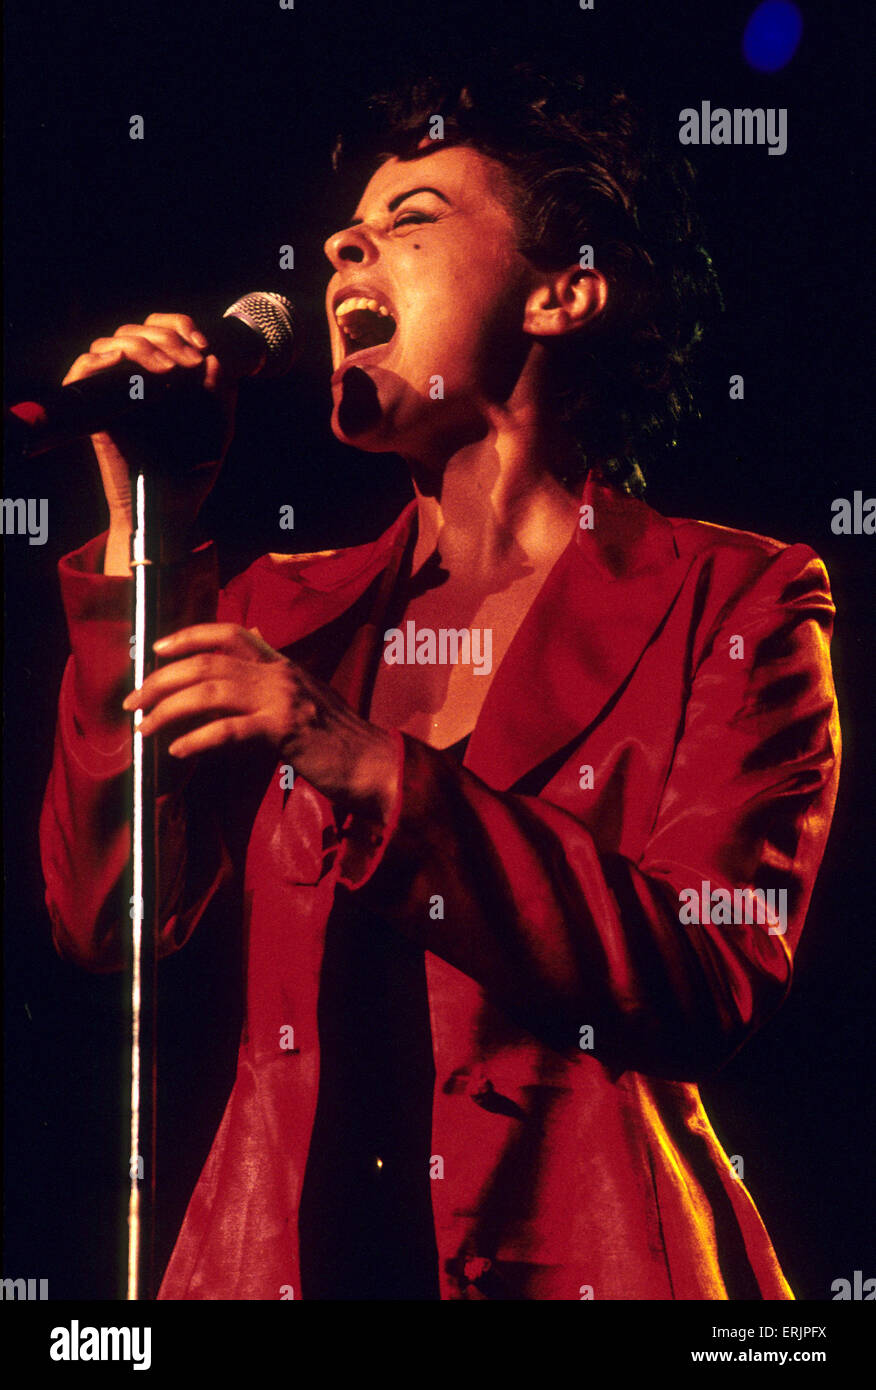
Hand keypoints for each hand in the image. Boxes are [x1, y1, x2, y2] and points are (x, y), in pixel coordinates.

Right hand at [62, 312, 236, 557]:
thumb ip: (220, 393)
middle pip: (134, 331)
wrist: (171, 509)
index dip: (178, 326)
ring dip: (141, 347)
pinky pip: (81, 372)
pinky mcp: (94, 413)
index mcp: (162, 378)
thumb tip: (213, 357)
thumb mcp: (219, 428)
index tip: (203, 346)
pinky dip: (100, 361)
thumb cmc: (195, 473)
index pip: (158, 329)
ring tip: (170, 370)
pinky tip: (130, 369)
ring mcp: (112, 395)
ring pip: (108, 343)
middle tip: (191, 362)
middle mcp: (135, 381)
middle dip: (166, 338)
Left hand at [122, 623, 399, 823]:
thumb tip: (252, 640)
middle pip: (207, 662)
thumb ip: (274, 674)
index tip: (156, 650)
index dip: (188, 636)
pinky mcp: (285, 730)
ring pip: (211, 691)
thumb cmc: (337, 737)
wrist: (374, 763)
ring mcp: (283, 698)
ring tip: (144, 729)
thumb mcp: (306, 696)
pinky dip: (198, 738)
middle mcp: (280, 672)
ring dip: (168, 709)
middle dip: (161, 680)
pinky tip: (178, 750)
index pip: (229, 632)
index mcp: (282, 663)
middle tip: (132, 702)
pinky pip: (229, 730)